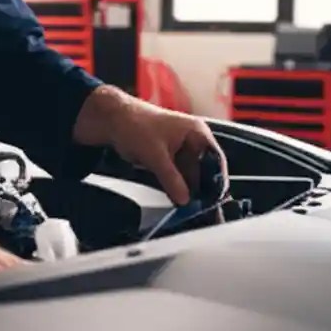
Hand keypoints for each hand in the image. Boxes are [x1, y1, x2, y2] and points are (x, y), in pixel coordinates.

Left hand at [73, 85, 228, 205]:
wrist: (112, 120)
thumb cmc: (135, 125)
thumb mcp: (155, 155)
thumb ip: (171, 178)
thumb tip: (184, 200)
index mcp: (196, 133)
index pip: (216, 159)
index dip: (218, 180)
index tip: (215, 200)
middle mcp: (192, 141)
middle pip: (204, 170)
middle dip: (201, 190)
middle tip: (201, 210)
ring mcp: (180, 150)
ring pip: (190, 176)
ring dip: (188, 191)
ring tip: (190, 210)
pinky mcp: (167, 158)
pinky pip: (177, 176)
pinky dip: (177, 187)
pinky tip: (177, 200)